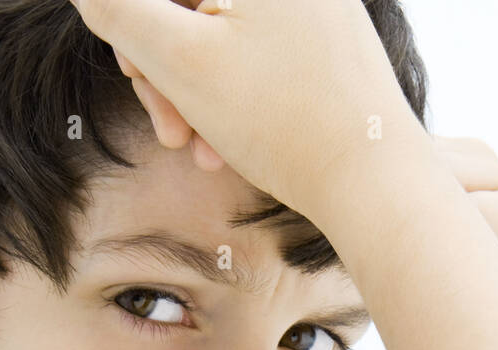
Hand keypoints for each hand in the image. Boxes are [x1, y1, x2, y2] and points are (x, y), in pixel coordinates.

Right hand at [68, 0, 422, 217]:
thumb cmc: (284, 122)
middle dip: (168, 68)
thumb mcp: (179, 61)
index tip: (136, 71)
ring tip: (199, 150)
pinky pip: (264, 56)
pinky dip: (237, 96)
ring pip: (226, 35)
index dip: (135, 26)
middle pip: (195, 3)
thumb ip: (120, 9)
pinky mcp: (333, 44)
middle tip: (168, 131)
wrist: (377, 183)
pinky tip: (229, 145)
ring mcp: (319, 6)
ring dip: (198, 93)